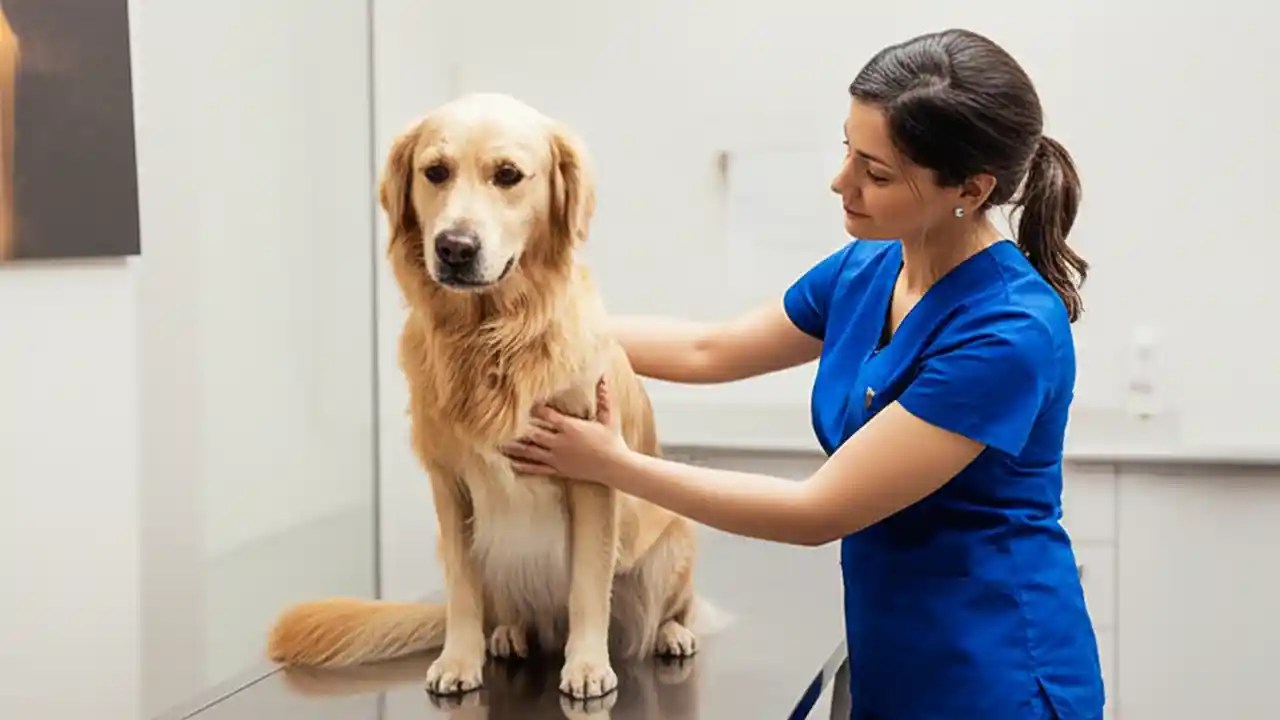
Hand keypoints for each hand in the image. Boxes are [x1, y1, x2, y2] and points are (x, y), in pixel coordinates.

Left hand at [502, 377, 630, 482]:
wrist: (615, 467)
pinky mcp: (558, 470)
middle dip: (516, 428)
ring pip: (530, 452)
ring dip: (514, 447)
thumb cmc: (612, 440)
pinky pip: (537, 468)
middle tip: (498, 423)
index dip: (533, 407)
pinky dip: (523, 466)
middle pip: (532, 433)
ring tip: (497, 443)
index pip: (547, 415)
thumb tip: (604, 375)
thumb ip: (604, 396)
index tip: (520, 400)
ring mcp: (557, 458)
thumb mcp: (609, 416)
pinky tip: (510, 463)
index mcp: (571, 427)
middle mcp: (560, 442)